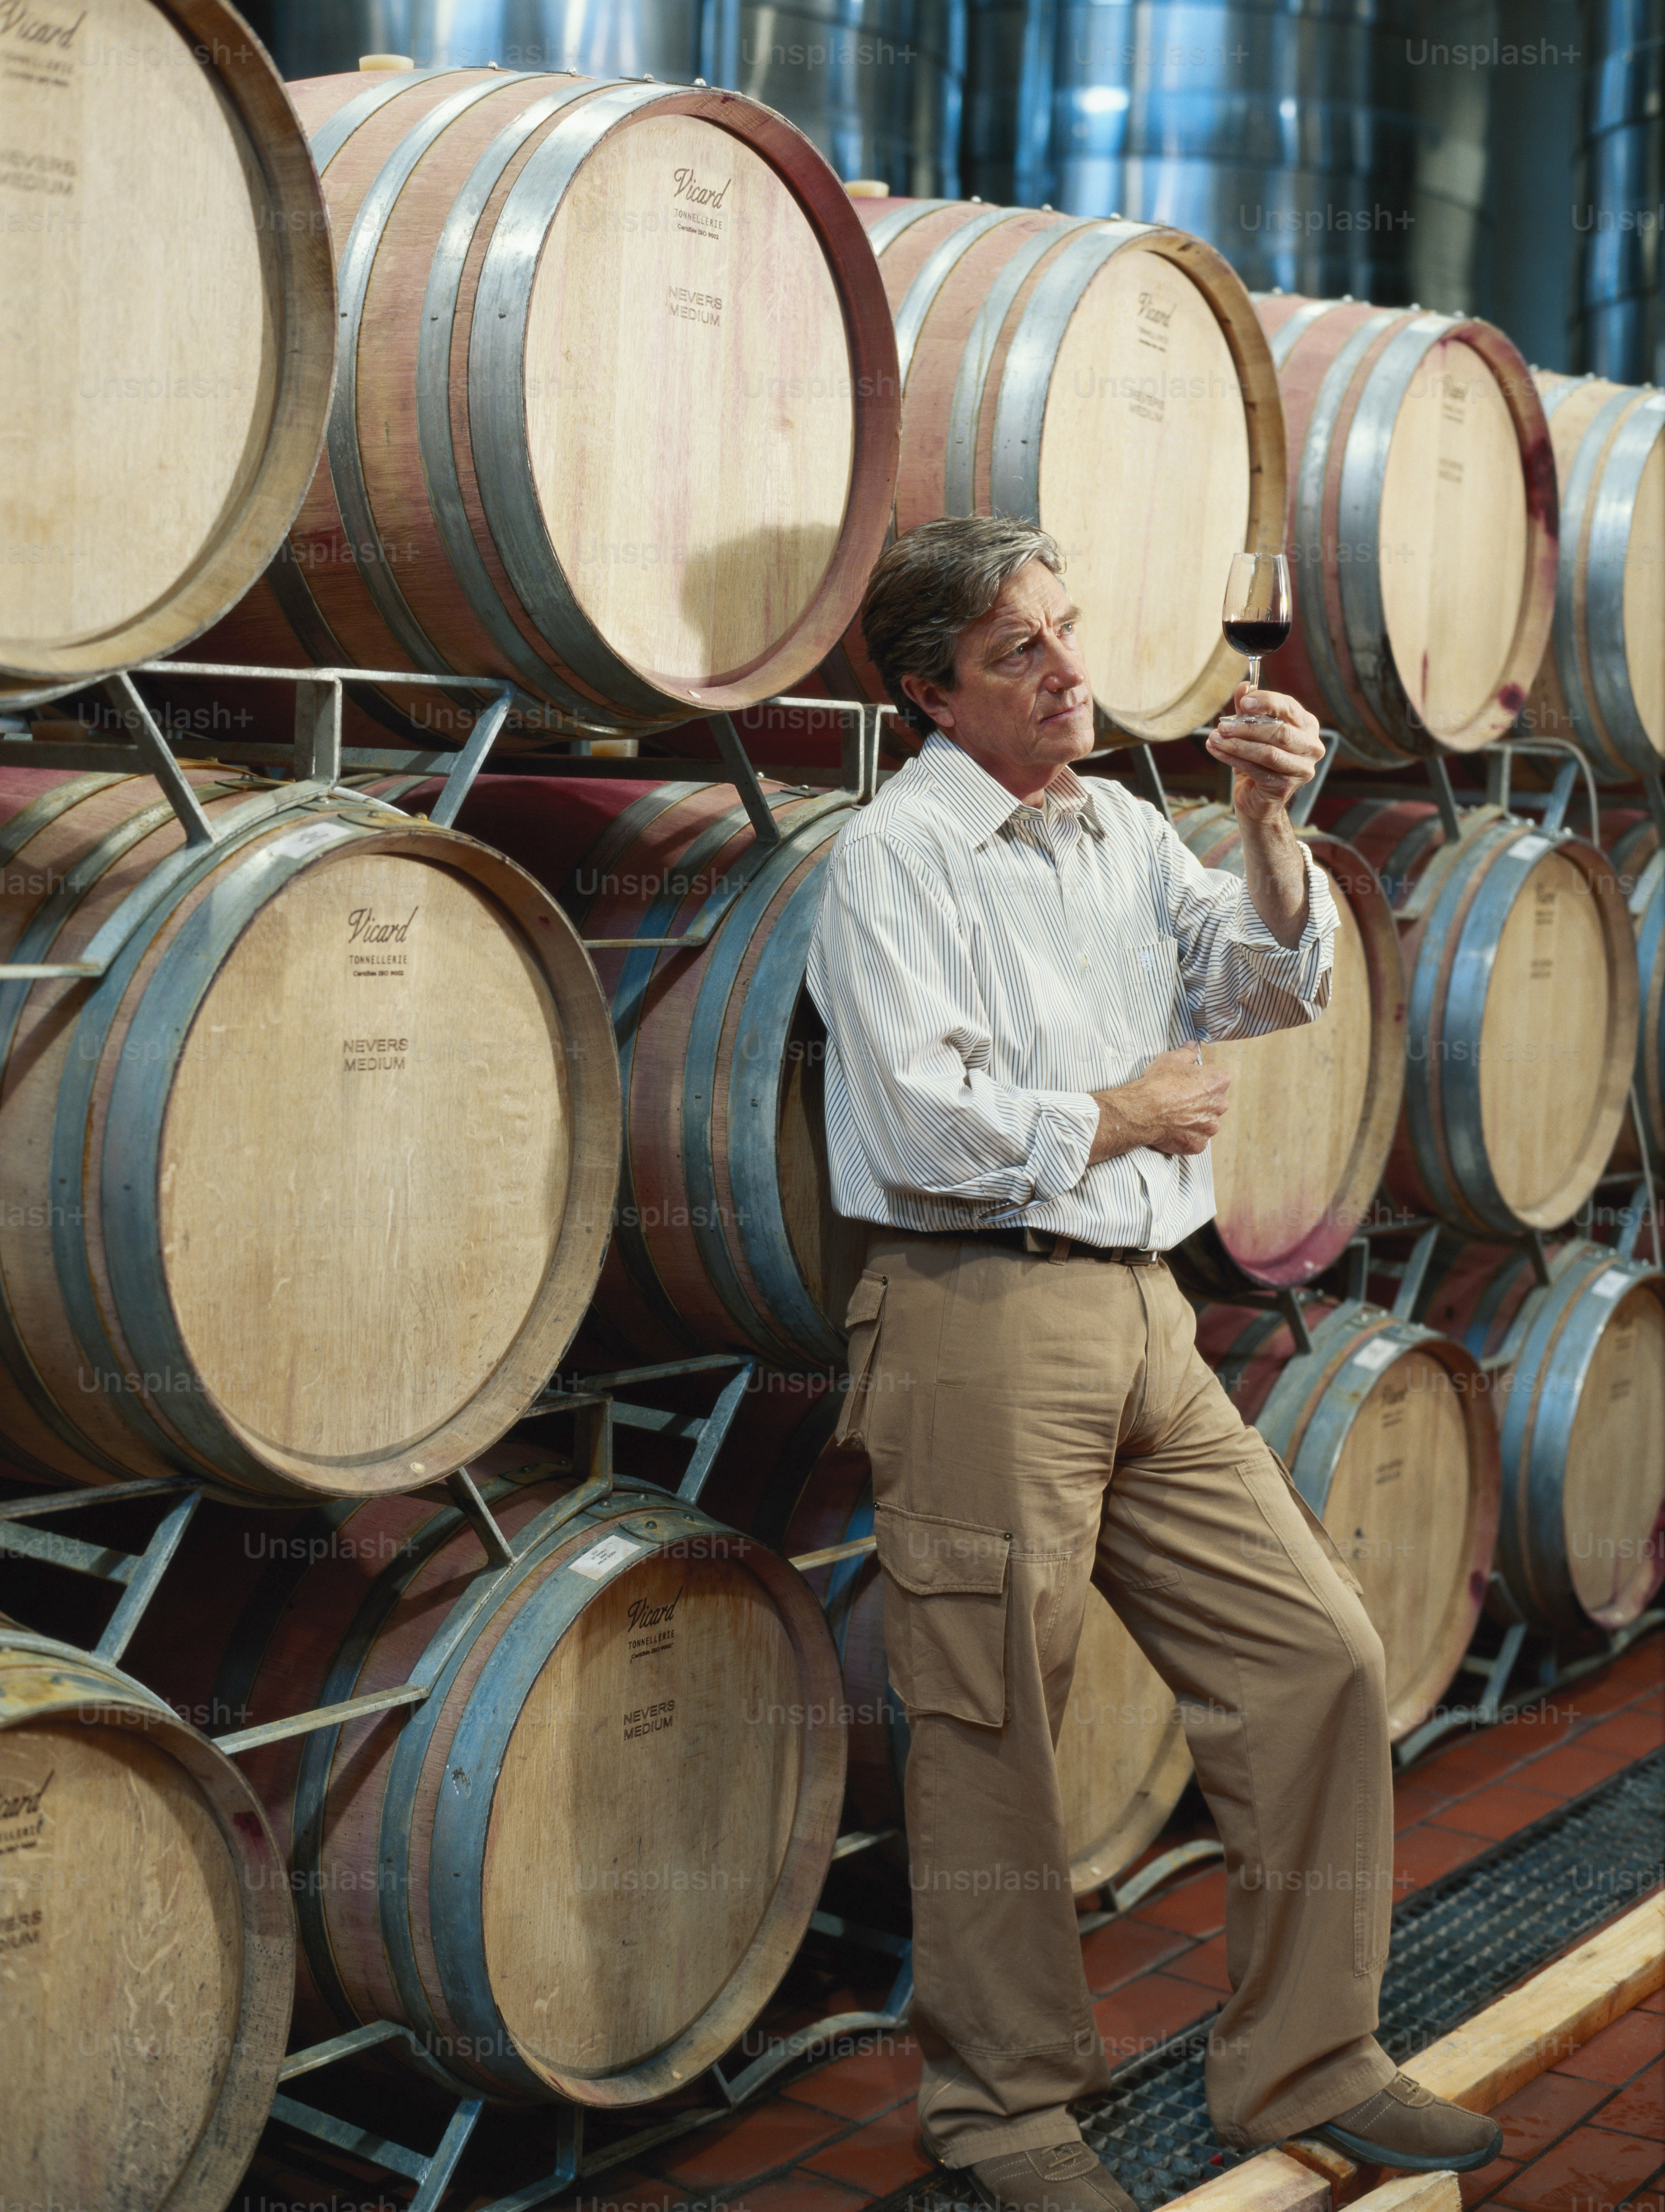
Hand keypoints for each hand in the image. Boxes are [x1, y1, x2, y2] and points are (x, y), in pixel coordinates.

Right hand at [1090, 1048, 1229, 1161]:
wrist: (1142, 1110)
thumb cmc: (1158, 1082)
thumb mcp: (1171, 1059)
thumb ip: (1186, 1053)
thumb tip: (1192, 1045)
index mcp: (1218, 1081)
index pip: (1217, 1079)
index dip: (1200, 1080)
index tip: (1186, 1083)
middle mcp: (1220, 1105)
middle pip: (1214, 1102)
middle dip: (1201, 1101)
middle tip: (1180, 1100)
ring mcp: (1209, 1127)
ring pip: (1206, 1122)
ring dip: (1195, 1120)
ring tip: (1175, 1116)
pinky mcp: (1198, 1144)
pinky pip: (1196, 1139)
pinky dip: (1187, 1135)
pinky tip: (1173, 1129)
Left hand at [1206, 683, 1324, 825]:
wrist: (1258, 801)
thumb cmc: (1257, 762)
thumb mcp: (1251, 732)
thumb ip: (1249, 710)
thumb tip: (1244, 686)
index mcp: (1307, 726)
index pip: (1289, 707)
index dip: (1266, 702)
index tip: (1243, 701)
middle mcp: (1311, 747)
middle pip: (1280, 732)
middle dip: (1248, 727)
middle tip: (1222, 725)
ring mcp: (1302, 769)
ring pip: (1267, 752)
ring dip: (1237, 744)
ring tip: (1214, 738)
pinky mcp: (1285, 787)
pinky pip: (1256, 769)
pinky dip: (1232, 758)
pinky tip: (1216, 750)